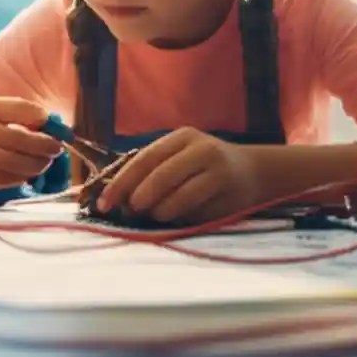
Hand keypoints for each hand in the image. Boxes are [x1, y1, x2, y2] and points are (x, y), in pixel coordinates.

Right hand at [0, 97, 61, 189]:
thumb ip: (11, 118)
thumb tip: (50, 127)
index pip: (20, 108)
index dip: (43, 118)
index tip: (55, 125)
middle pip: (20, 139)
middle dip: (45, 146)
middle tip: (56, 150)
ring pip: (13, 162)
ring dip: (35, 165)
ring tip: (43, 164)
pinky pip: (0, 179)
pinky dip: (18, 178)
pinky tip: (25, 176)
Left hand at [94, 127, 261, 224]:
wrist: (252, 171)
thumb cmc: (202, 166)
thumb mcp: (178, 158)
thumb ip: (150, 173)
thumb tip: (117, 200)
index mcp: (183, 137)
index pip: (145, 159)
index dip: (122, 182)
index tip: (104, 203)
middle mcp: (202, 150)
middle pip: (162, 175)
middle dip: (141, 197)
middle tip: (132, 211)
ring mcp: (219, 172)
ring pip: (180, 197)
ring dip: (161, 211)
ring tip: (157, 214)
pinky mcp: (230, 195)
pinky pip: (198, 213)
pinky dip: (183, 218)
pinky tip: (181, 216)